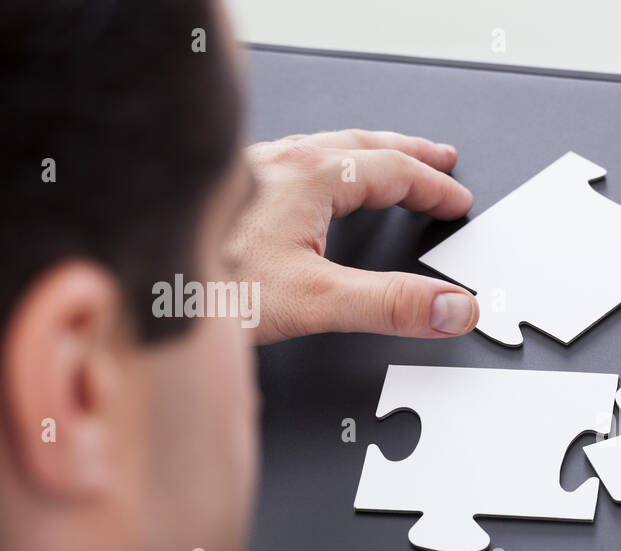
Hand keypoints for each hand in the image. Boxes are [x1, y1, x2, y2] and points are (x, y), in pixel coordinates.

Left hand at [230, 129, 477, 344]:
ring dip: (365, 158)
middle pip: (360, 147)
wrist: (135, 281)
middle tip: (438, 160)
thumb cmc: (206, 284)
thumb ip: (390, 305)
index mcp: (311, 176)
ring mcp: (250, 173)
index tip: (457, 199)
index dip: (432, 186)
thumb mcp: (316, 301)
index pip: (392, 170)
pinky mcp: (226, 193)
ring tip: (383, 167)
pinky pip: (292, 166)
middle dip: (406, 155)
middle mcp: (280, 163)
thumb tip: (453, 306)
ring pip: (323, 152)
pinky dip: (324, 171)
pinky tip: (308, 192)